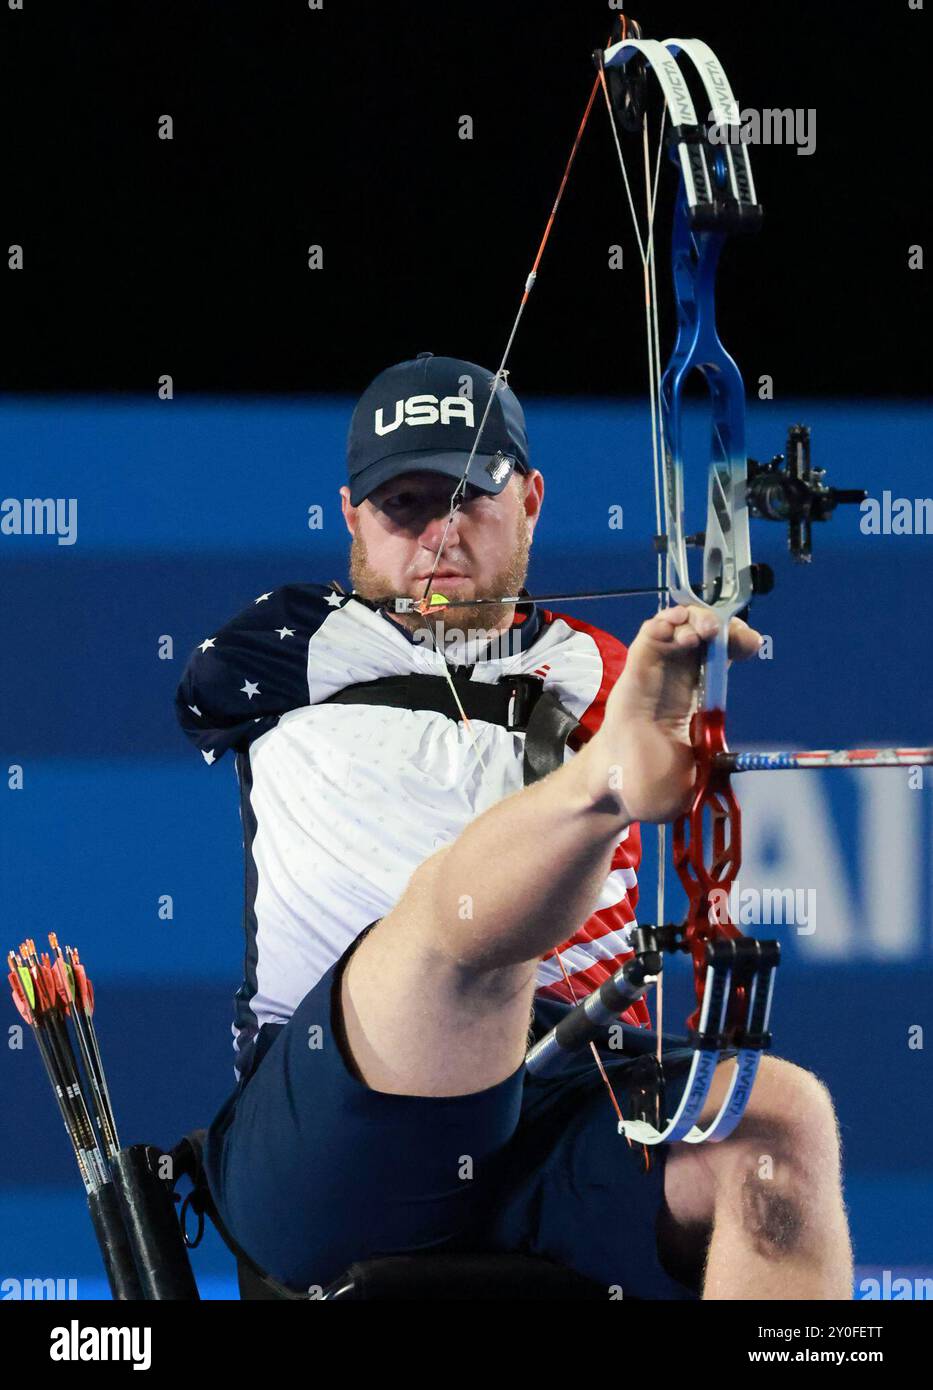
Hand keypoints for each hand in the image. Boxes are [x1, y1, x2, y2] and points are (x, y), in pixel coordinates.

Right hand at [599, 606, 761, 822]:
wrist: (618, 788)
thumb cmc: (654, 780)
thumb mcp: (700, 773)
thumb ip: (719, 764)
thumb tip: (737, 764)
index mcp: (698, 695)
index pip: (722, 654)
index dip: (738, 641)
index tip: (750, 644)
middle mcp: (679, 677)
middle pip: (703, 632)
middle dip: (719, 623)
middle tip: (722, 633)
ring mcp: (656, 671)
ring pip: (677, 627)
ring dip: (693, 619)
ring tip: (700, 632)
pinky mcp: (634, 672)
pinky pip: (649, 637)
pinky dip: (662, 623)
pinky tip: (674, 625)